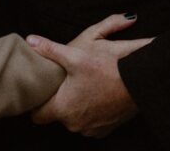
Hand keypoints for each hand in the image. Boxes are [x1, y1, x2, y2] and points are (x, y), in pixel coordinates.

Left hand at [27, 13, 151, 137]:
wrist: (138, 82)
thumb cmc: (106, 68)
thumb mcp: (76, 54)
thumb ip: (50, 49)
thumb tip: (30, 40)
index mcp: (63, 108)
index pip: (38, 116)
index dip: (37, 103)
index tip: (40, 91)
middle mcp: (74, 124)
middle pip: (57, 115)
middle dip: (60, 100)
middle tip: (65, 81)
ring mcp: (91, 129)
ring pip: (75, 119)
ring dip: (77, 106)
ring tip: (83, 85)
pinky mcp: (105, 129)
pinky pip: (91, 122)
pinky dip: (92, 111)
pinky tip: (97, 94)